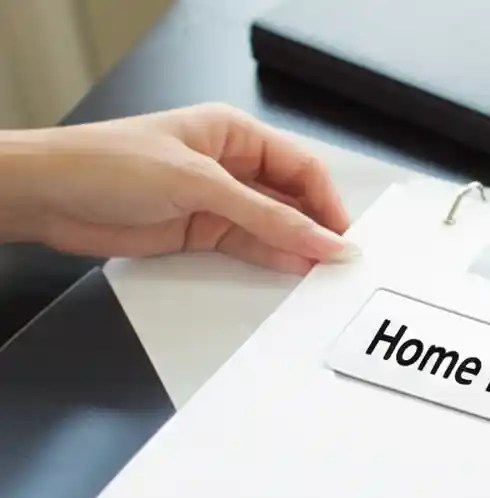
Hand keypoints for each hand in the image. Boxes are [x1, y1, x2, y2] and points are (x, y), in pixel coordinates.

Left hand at [0, 103, 355, 273]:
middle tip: (340, 260)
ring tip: (321, 274)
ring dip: (296, 249)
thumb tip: (322, 239)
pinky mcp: (200, 233)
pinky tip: (291, 273)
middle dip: (317, 227)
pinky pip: (248, 248)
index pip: (301, 168)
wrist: (46, 197)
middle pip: (292, 199)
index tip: (346, 237)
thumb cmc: (107, 164)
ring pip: (273, 228)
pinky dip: (271, 261)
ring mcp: (215, 202)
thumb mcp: (201, 186)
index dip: (328, 203)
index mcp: (234, 133)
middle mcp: (230, 166)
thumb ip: (267, 218)